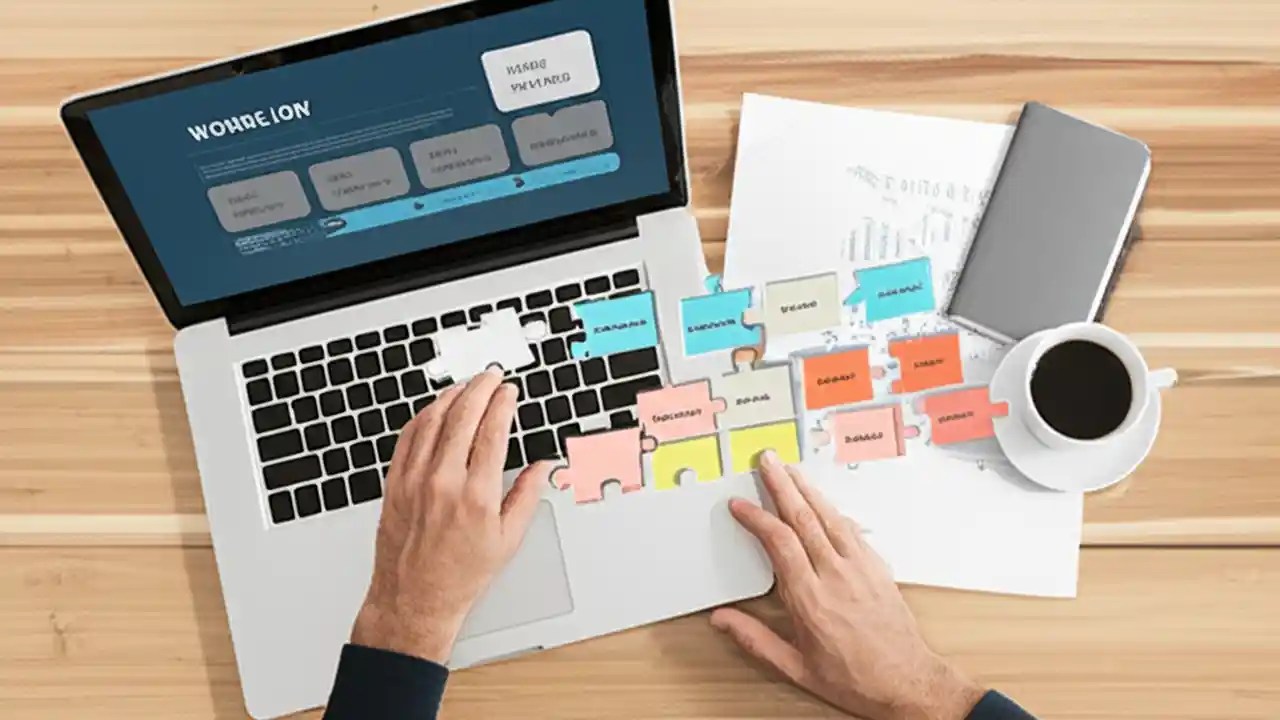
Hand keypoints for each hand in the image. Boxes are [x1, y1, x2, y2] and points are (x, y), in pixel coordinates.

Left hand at [351, 367, 552, 662]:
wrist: (414, 599)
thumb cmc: (459, 575)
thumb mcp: (508, 540)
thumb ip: (527, 496)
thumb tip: (541, 466)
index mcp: (476, 495)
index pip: (492, 431)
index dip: (503, 404)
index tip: (510, 392)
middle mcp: (443, 483)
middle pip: (463, 416)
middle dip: (480, 388)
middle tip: (491, 376)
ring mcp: (414, 480)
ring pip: (433, 420)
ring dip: (452, 395)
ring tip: (467, 385)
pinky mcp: (394, 483)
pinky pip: (408, 436)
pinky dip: (424, 415)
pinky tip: (435, 409)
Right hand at [711, 453, 983, 719]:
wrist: (907, 683)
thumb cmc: (857, 678)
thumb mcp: (797, 668)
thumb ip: (755, 640)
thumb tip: (724, 620)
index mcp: (811, 600)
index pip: (779, 543)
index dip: (757, 518)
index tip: (740, 505)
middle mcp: (837, 577)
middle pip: (804, 518)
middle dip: (782, 485)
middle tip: (767, 463)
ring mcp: (861, 569)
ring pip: (829, 517)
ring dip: (808, 489)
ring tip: (791, 470)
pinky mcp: (877, 568)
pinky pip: (851, 529)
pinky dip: (832, 510)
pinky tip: (823, 502)